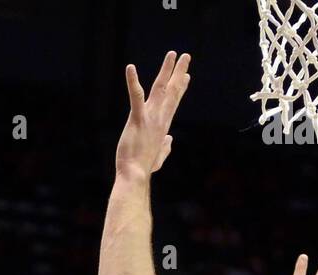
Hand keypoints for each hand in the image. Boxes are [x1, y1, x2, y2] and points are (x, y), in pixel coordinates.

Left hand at [116, 52, 191, 178]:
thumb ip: (165, 147)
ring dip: (166, 70)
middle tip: (185, 57)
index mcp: (163, 126)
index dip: (180, 88)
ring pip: (160, 89)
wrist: (135, 176)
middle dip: (179, 73)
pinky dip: (133, 82)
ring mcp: (150, 118)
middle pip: (172, 91)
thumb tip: (169, 140)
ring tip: (172, 55)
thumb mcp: (159, 157)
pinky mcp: (137, 119)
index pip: (173, 103)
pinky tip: (130, 68)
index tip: (186, 76)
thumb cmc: (144, 168)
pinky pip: (135, 97)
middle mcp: (160, 119)